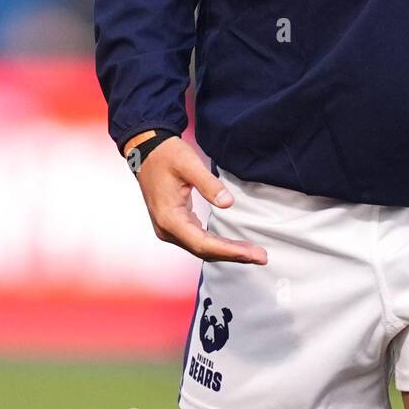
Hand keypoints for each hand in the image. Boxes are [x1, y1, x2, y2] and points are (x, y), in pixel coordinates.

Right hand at [128, 135, 267, 264]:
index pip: (202, 243)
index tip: (251, 253)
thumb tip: (228, 203)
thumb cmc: (166, 156)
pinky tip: (233, 246)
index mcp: (169, 218)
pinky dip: (217, 245)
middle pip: (204, 250)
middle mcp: (167, 229)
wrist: (147, 151)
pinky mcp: (174, 224)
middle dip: (233, 255)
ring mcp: (169, 229)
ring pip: (201, 248)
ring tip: (253, 254)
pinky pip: (198, 240)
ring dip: (227, 252)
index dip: (228, 250)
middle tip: (261, 257)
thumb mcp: (189, 164)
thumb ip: (208, 184)